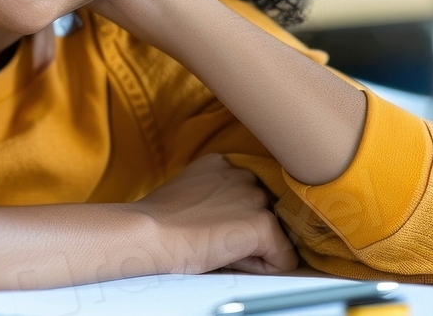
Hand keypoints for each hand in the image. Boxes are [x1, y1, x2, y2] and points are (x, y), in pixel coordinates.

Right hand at [131, 154, 297, 274]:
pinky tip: (229, 258)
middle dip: (244, 232)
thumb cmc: (159, 223)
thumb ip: (216, 196)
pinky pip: (284, 257)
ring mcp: (255, 197)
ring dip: (253, 248)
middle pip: (262, 215)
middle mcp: (244, 174)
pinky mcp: (262, 223)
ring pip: (273, 235)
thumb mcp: (190, 194)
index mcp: (223, 164)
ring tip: (215, 247)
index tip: (206, 227)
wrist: (148, 233)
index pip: (247, 197)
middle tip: (209, 239)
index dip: (232, 220)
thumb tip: (235, 223)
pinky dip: (265, 268)